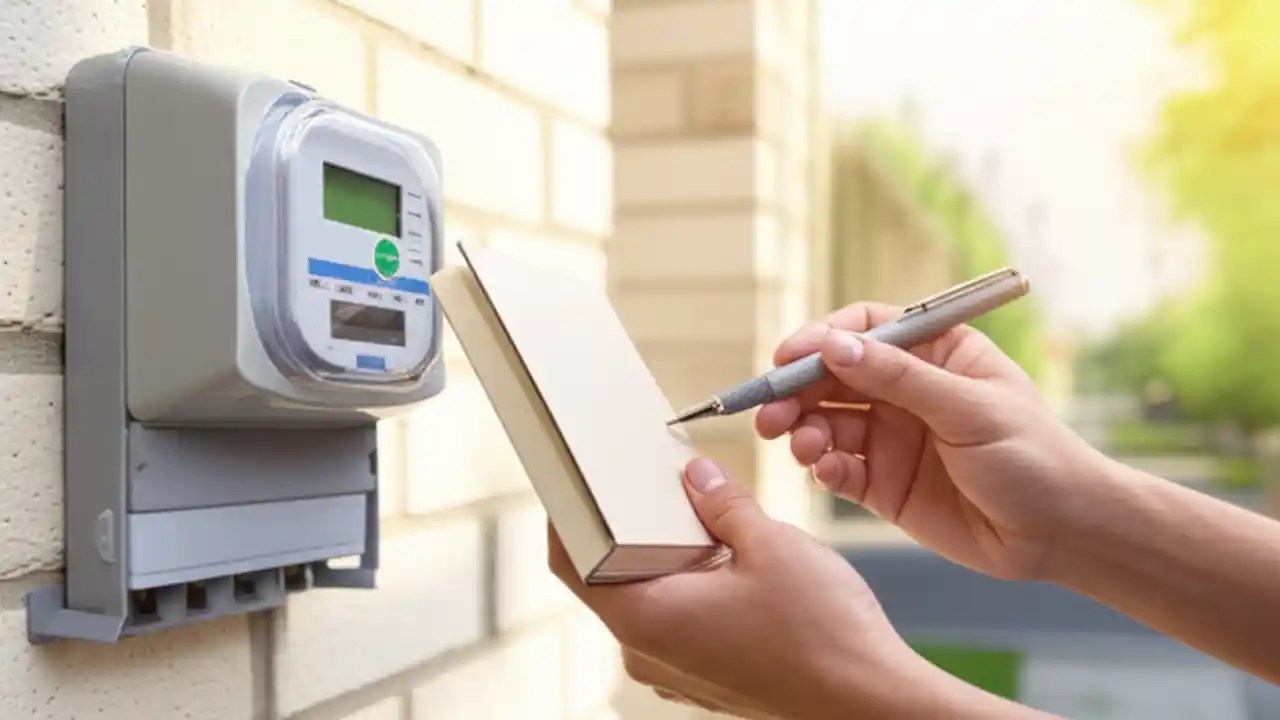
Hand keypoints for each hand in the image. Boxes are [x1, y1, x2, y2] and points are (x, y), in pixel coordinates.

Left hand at [549, 459, 1034, 719]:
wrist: (871, 703)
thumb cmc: (823, 634)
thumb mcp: (771, 545)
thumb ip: (724, 504)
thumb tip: (696, 476)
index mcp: (646, 619)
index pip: (569, 563)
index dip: (563, 516)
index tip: (570, 479)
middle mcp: (647, 653)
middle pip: (607, 578)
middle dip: (621, 526)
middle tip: (641, 479)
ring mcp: (675, 670)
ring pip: (646, 598)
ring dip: (661, 555)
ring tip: (691, 510)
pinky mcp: (704, 677)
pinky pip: (676, 620)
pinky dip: (686, 584)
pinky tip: (722, 555)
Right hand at [758, 302, 1105, 580]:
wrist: (1062, 535)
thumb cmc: (1035, 457)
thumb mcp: (969, 408)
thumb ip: (898, 378)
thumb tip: (833, 346)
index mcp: (936, 354)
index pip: (866, 329)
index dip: (822, 339)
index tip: (789, 358)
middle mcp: (907, 392)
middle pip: (833, 377)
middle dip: (797, 391)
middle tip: (770, 412)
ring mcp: (893, 437)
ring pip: (828, 423)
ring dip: (804, 431)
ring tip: (802, 447)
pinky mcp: (884, 484)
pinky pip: (838, 467)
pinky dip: (822, 468)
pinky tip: (826, 473)